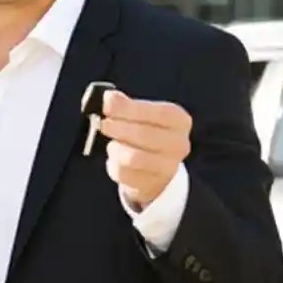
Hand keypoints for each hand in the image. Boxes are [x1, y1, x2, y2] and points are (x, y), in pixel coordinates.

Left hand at [99, 90, 191, 209]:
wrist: (154, 168)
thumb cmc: (144, 132)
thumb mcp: (139, 114)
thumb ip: (124, 105)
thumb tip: (109, 98)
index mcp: (179, 121)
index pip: (159, 113)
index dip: (130, 108)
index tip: (107, 103)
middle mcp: (179, 144)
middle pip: (146, 135)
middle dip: (119, 128)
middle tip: (102, 124)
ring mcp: (168, 167)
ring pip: (134, 157)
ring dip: (116, 148)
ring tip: (111, 144)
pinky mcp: (151, 184)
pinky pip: (124, 173)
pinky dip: (113, 164)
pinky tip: (114, 158)